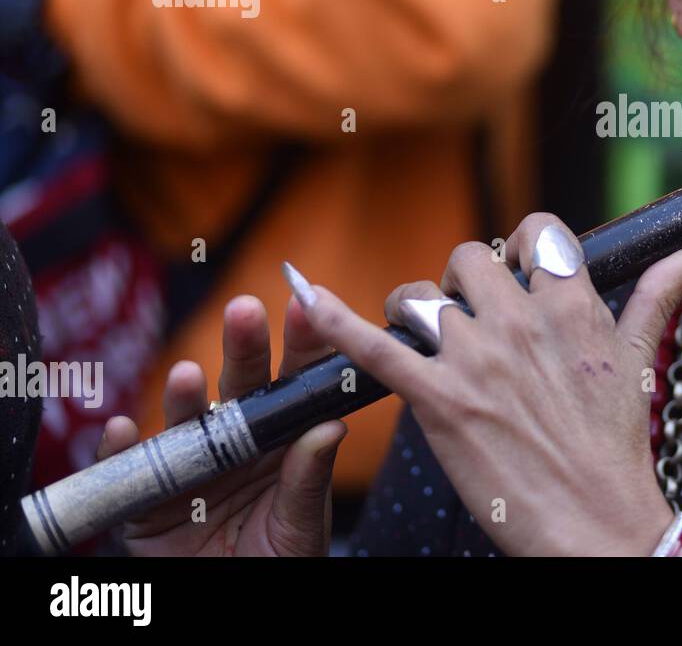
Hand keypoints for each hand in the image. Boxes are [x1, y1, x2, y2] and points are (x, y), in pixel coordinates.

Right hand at [98, 294, 345, 555]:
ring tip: (188, 377)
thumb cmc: (279, 561)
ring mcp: (189, 463)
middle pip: (240, 384)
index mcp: (281, 439)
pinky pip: (128, 468)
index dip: (301, 342)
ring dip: (184, 394)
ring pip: (184, 419)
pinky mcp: (145, 497)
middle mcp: (235, 440)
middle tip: (245, 310)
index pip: (294, 382)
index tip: (307, 305)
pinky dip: (119, 449)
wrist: (235, 607)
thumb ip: (308, 480)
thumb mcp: (301, 526)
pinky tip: (122, 429)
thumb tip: (331, 427)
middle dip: (243, 345)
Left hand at [286, 213, 681, 555]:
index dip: (520, 247)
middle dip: (465, 282)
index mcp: (573, 306)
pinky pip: (376, 347)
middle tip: (471, 319)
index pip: (534, 231)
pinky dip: (337, 320)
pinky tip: (307, 296)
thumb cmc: (619, 448)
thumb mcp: (640, 362)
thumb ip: (658, 296)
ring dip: (416, 311)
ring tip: (423, 337)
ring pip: (420, 297)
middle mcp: (522, 321)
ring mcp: (476, 358)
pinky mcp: (438, 399)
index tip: (519, 269)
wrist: (595, 521)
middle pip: (468, 259)